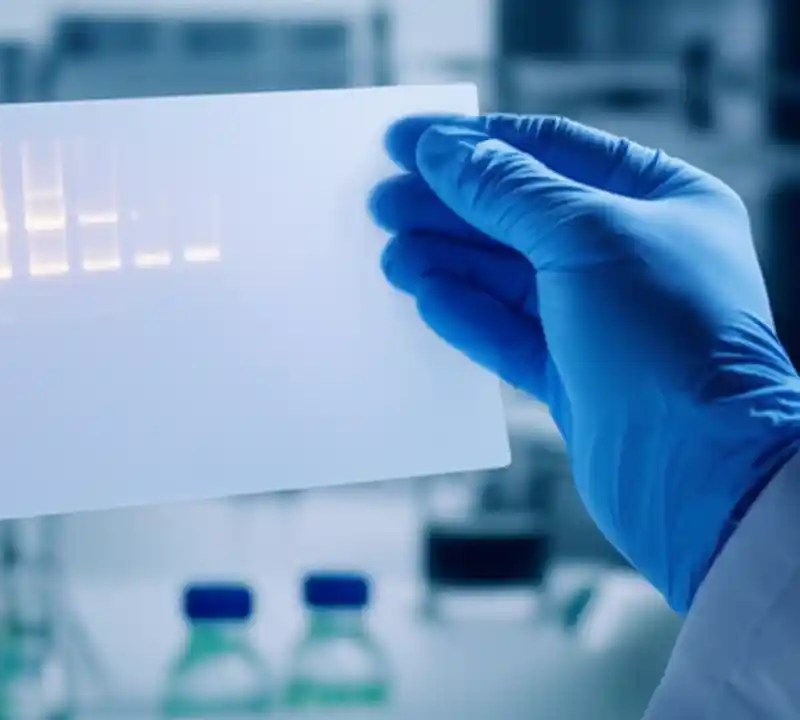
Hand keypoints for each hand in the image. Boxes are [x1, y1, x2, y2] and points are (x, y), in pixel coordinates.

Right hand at [370, 114, 799, 611]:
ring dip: (447, 261)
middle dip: (450, 206)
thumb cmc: (668, 339)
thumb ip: (505, 190)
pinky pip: (508, 332)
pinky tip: (423, 296)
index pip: (553, 151)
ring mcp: (605, 318)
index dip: (475, 143)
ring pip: (508, 276)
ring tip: (389, 255)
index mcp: (664, 199)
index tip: (404, 141)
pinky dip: (465, 314)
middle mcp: (636, 254)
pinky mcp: (576, 375)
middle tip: (380, 201)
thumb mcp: (585, 237)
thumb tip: (442, 150)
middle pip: (521, 214)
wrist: (698, 471)